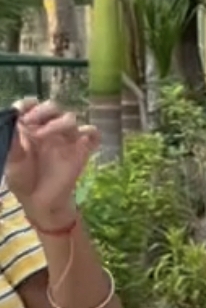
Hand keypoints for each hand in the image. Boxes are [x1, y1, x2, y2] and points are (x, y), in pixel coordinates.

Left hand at [5, 98, 98, 224]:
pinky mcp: (83, 149)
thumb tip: (15, 120)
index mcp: (29, 127)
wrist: (40, 202)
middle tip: (30, 123)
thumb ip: (13, 141)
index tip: (20, 113)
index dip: (27, 105)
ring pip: (71, 118)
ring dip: (57, 123)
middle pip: (52, 107)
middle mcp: (49, 129)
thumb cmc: (23, 181)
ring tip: (43, 136)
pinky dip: (90, 133)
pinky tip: (79, 142)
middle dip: (42, 111)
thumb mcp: (11, 160)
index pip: (31, 105)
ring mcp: (67, 139)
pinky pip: (93, 134)